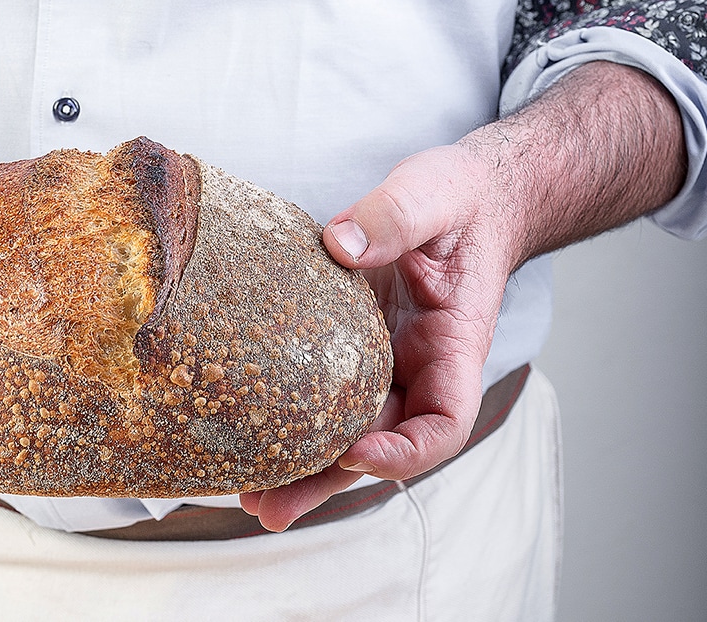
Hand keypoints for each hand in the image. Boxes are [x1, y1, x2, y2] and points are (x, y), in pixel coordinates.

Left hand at [239, 144, 511, 529]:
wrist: (463, 199)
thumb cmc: (461, 201)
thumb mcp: (434, 196)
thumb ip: (396, 216)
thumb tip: (341, 241)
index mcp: (454, 346)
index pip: (444, 423)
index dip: (404, 451)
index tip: (356, 453)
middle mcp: (417, 368)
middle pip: (379, 445)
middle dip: (327, 482)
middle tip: (270, 510)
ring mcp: (381, 363)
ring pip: (342, 429)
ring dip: (299, 468)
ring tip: (248, 498)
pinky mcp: (345, 348)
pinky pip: (318, 392)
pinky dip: (285, 418)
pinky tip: (243, 436)